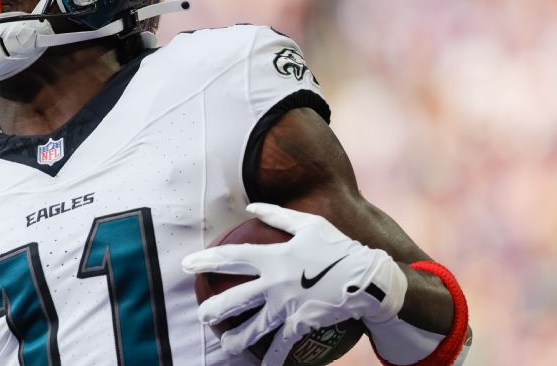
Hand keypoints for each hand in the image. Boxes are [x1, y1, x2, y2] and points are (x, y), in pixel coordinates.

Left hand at [182, 203, 407, 363]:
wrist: (369, 279)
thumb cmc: (338, 247)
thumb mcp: (309, 224)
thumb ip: (278, 215)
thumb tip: (251, 205)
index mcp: (274, 257)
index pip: (231, 258)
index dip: (206, 260)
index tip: (187, 265)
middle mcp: (275, 284)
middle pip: (234, 300)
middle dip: (213, 310)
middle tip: (202, 315)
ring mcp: (287, 307)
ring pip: (252, 329)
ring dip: (235, 340)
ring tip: (225, 346)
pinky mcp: (301, 325)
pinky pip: (282, 347)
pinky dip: (272, 360)